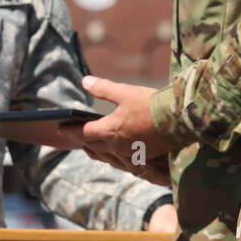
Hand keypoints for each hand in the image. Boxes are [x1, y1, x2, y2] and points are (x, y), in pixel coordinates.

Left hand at [64, 75, 178, 181]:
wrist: (180, 120)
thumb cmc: (151, 104)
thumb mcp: (125, 92)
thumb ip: (103, 89)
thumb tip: (85, 82)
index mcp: (110, 130)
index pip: (84, 132)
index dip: (70, 129)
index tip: (60, 127)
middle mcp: (117, 146)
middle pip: (93, 145)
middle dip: (80, 139)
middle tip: (70, 135)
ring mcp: (131, 153)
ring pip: (107, 154)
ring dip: (95, 149)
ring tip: (88, 145)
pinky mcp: (143, 155)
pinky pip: (121, 158)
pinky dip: (112, 153)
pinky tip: (114, 149)